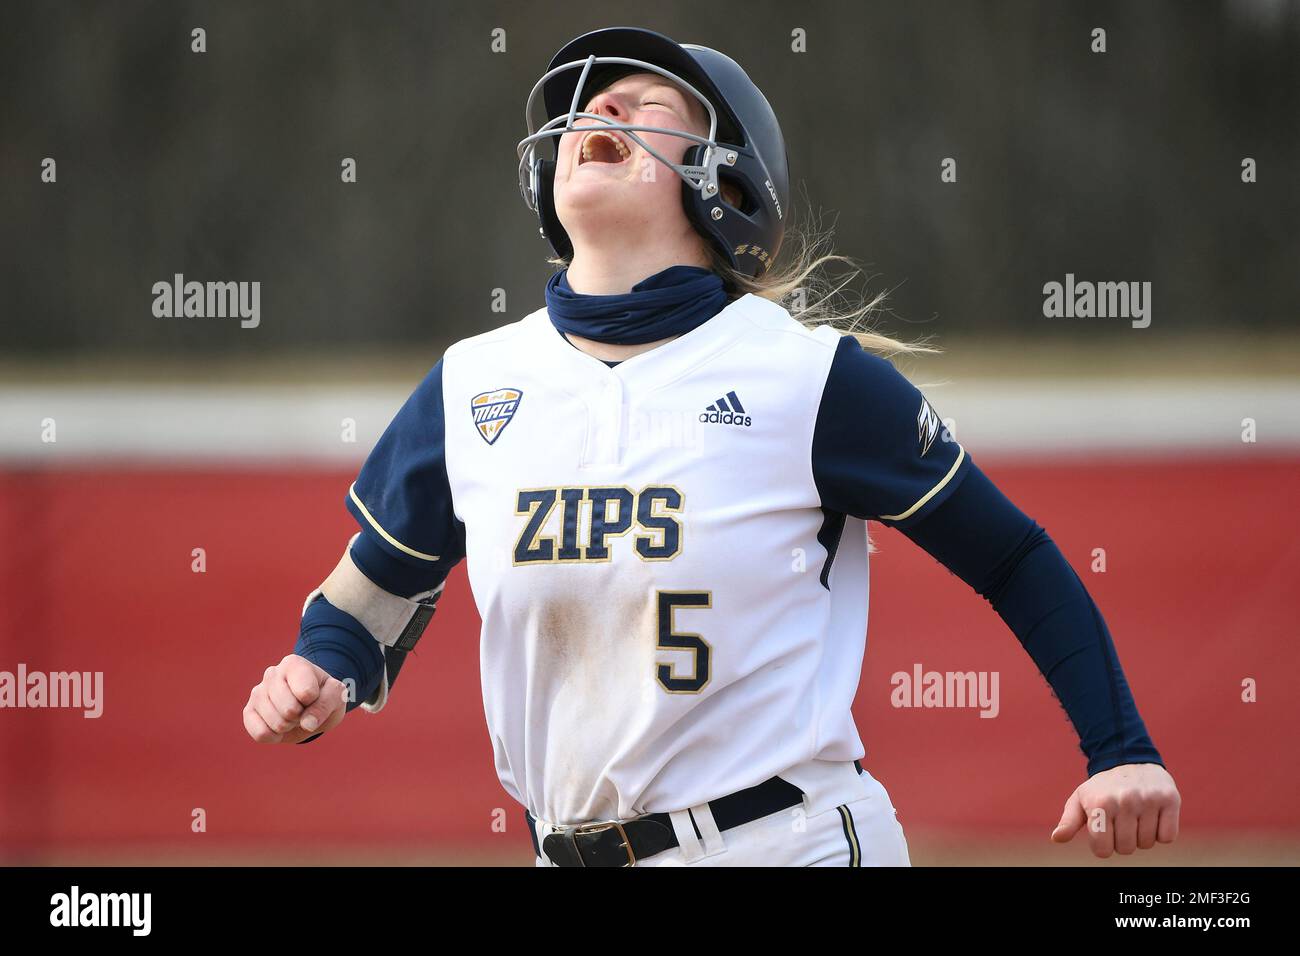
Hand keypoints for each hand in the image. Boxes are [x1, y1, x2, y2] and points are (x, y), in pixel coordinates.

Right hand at [243, 654, 348, 743]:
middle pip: (289, 710)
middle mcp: (271, 674)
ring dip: (290, 726)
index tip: (317, 696)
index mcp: (293, 664)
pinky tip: (279, 727)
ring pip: (276, 723)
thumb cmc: (325, 696)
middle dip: (302, 716)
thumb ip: (326, 705)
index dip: (316, 702)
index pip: (306, 693)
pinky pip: (260, 734)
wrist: (312, 706)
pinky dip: (275, 737)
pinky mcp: (248, 711)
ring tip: (293, 715)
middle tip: (304, 709)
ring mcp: (257, 692)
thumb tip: (307, 724)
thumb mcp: (337, 696)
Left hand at [1051, 763, 1180, 857]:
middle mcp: (1124, 801)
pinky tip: (1152, 816)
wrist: (1128, 759)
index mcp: (1100, 804)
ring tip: (1136, 816)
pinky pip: (1168, 837)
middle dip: (1123, 841)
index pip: (1103, 851)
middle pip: (1126, 849)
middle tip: (1121, 821)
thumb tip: (1056, 838)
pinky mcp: (1170, 799)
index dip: (1103, 845)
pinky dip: (1161, 832)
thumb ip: (1068, 822)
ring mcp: (1148, 800)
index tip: (1104, 831)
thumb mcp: (1080, 800)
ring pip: (1147, 844)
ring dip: (1142, 836)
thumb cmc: (1102, 787)